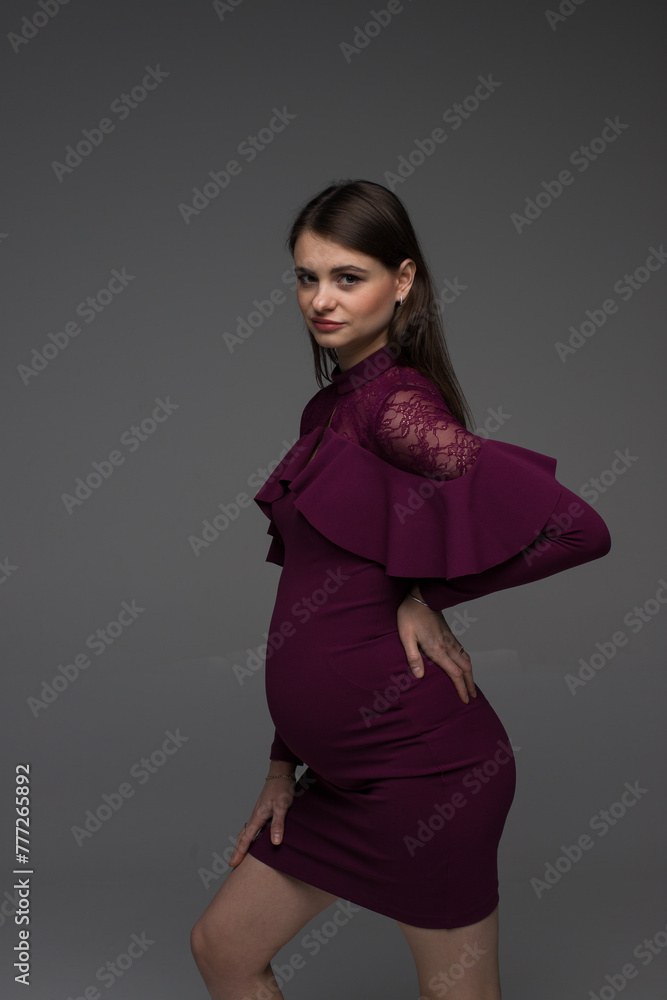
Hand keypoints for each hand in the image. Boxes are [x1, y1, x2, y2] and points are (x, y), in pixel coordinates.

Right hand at [229, 773, 295, 867]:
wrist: (281, 773)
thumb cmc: (282, 788)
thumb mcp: (282, 806)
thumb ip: (278, 824)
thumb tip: (275, 843)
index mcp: (258, 816)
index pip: (246, 838)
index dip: (240, 852)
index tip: (233, 864)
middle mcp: (256, 816)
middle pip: (243, 836)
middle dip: (237, 850)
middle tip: (232, 864)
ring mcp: (259, 813)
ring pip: (247, 831)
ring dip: (242, 843)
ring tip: (240, 854)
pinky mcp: (263, 810)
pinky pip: (253, 827)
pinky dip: (250, 835)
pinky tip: (254, 838)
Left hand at [397, 587, 476, 703]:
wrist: (421, 597)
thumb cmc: (410, 616)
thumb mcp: (406, 636)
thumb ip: (413, 657)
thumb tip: (419, 676)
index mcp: (437, 649)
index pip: (454, 673)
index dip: (460, 688)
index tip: (465, 700)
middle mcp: (447, 646)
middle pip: (464, 669)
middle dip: (469, 684)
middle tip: (473, 697)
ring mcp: (450, 640)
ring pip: (466, 660)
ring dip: (471, 674)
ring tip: (472, 686)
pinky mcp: (450, 635)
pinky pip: (463, 651)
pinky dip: (468, 663)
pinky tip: (467, 666)